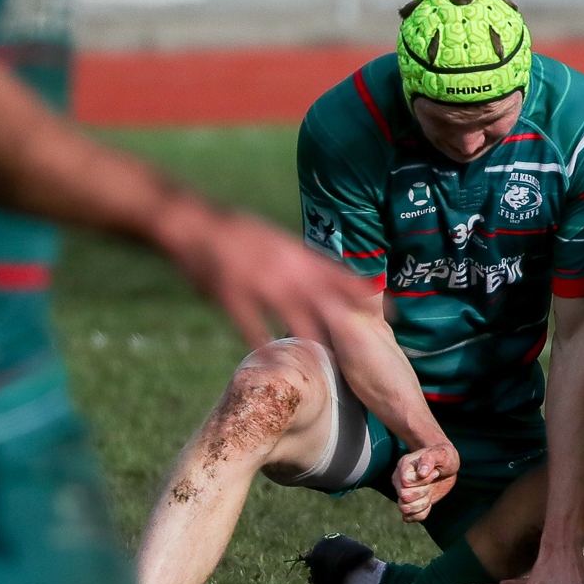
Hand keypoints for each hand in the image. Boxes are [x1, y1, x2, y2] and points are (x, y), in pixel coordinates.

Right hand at [152, 196, 370, 349]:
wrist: (198, 225)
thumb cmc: (238, 232)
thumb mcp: (278, 241)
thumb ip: (299, 261)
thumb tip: (322, 276)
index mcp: (296, 254)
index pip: (337, 275)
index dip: (361, 292)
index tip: (385, 306)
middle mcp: (286, 269)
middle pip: (326, 299)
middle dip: (349, 319)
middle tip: (370, 341)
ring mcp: (261, 284)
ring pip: (296, 316)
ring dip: (314, 337)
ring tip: (328, 358)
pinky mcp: (234, 297)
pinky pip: (253, 326)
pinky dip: (263, 344)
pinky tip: (273, 359)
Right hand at [392, 439, 460, 522]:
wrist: (445, 466)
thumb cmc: (443, 457)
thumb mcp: (441, 454)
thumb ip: (430, 459)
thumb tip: (421, 473)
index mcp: (404, 465)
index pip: (406, 482)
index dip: (423, 481)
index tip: (433, 472)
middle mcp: (399, 480)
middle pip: (405, 497)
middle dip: (423, 492)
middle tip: (432, 483)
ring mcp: (402, 493)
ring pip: (405, 509)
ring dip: (423, 503)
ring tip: (429, 492)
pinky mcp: (409, 504)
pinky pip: (409, 518)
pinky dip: (421, 513)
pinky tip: (428, 503)